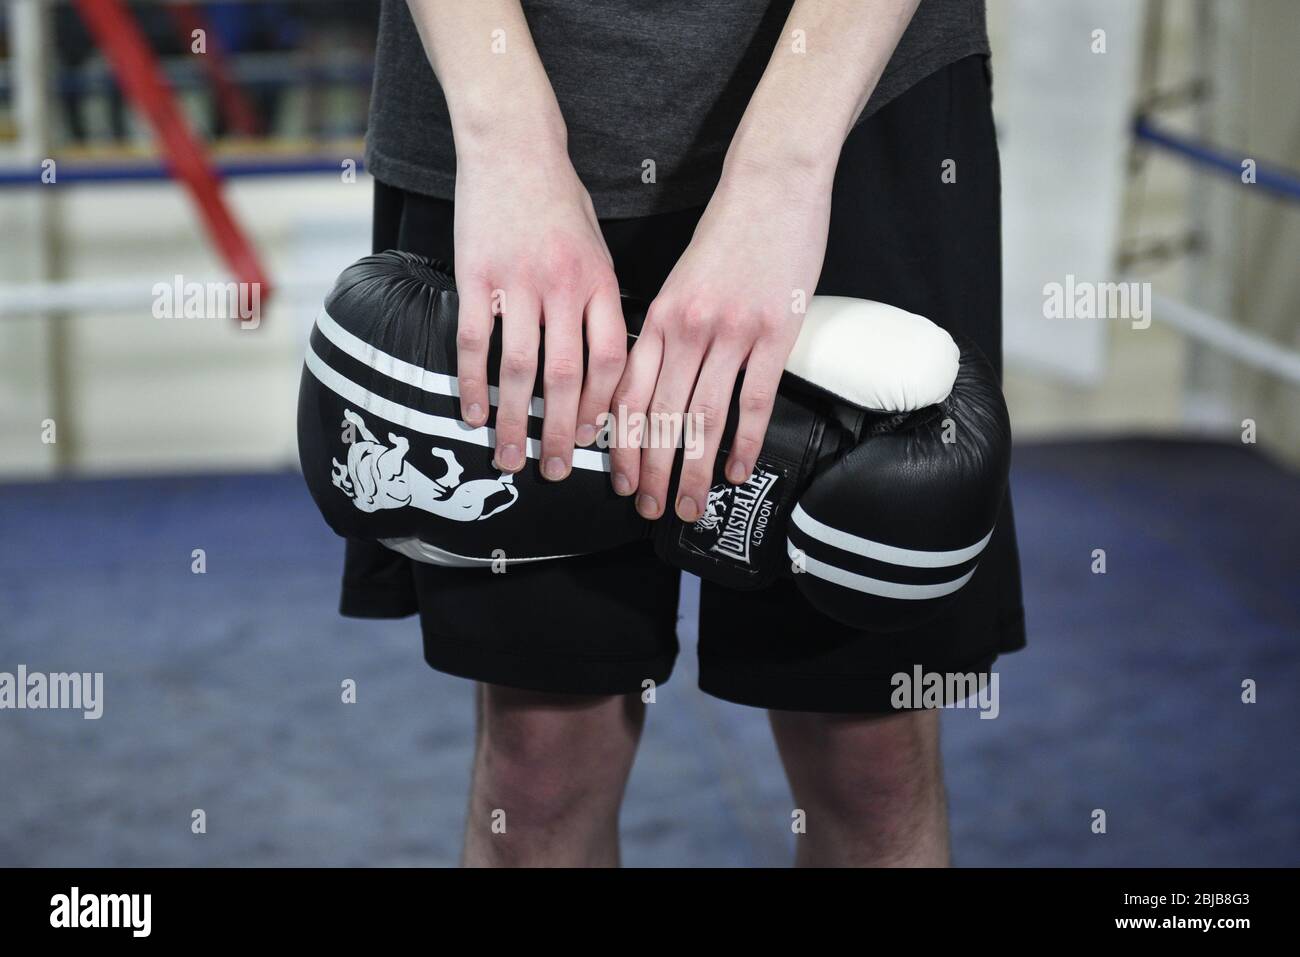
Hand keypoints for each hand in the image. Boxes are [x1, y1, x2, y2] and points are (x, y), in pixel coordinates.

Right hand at [453, 142, 625, 480]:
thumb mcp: (598, 250)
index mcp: (600, 283)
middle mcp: (563, 287)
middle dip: (560, 433)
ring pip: (519, 369)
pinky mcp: (476, 276)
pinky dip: (472, 383)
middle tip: (552, 471)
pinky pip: (474, 342)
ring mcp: (518, 282)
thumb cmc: (559, 202)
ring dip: (514, 421)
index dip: (604, 408)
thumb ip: (599, 304)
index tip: (594, 440)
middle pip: (567, 377)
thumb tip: (602, 367)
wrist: (513, 145)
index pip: (611, 361)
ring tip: (508, 459)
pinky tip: (471, 413)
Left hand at [609, 160, 832, 520]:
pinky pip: (755, 400)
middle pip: (663, 417)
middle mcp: (687, 330)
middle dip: (653, 472)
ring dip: (695, 470)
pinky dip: (745, 442)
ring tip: (691, 507)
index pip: (631, 396)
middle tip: (650, 510)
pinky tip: (739, 471)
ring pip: (704, 418)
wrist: (772, 183)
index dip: (623, 446)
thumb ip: (668, 330)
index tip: (620, 481)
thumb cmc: (728, 231)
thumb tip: (659, 382)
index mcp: (659, 317)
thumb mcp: (682, 280)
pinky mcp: (775, 333)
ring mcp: (732, 333)